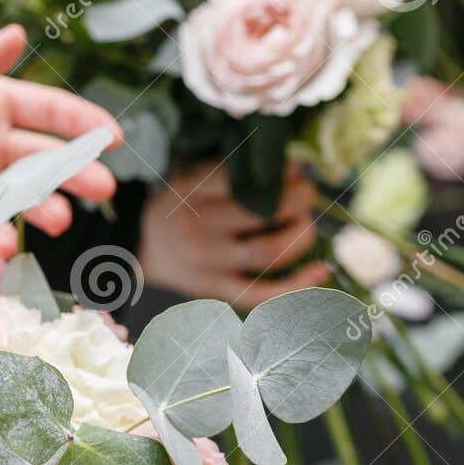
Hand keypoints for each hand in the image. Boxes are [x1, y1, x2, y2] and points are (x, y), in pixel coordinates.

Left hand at [0, 26, 122, 255]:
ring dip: (42, 208)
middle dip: (75, 172)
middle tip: (100, 187)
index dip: (81, 122)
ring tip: (57, 219)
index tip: (112, 137)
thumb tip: (18, 35)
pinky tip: (5, 245)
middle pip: (42, 158)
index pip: (45, 110)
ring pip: (19, 198)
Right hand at [139, 164, 325, 307]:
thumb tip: (293, 171)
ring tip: (305, 225)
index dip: (279, 176)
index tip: (296, 172)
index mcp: (191, 194)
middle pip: (262, 214)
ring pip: (267, 254)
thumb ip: (233, 171)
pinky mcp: (218, 289)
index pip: (243, 180)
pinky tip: (322, 271)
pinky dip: (296, 286)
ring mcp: (210, 263)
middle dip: (298, 202)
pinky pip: (261, 294)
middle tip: (307, 195)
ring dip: (300, 236)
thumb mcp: (191, 178)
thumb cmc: (176, 209)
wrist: (141, 250)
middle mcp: (200, 229)